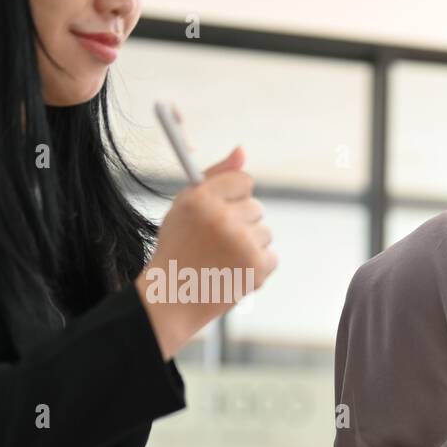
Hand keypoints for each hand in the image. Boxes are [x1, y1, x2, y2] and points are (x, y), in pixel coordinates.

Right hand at [136, 147, 278, 359]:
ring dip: (249, 244)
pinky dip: (257, 264)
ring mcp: (242, 244)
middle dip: (241, 222)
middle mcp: (222, 218)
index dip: (234, 196)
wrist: (174, 296)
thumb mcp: (186, 205)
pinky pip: (271, 255)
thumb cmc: (179, 247)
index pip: (243, 180)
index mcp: (201, 198)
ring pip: (265, 231)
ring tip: (223, 257)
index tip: (223, 209)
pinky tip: (233, 270)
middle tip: (217, 240)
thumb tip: (243, 151)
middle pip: (256, 207)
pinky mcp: (257, 267)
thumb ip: (216, 176)